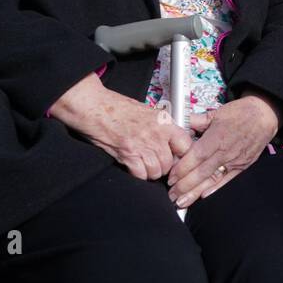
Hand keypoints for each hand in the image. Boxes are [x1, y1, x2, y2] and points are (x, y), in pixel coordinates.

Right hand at [49, 72, 192, 180]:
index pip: (186, 145)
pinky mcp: (128, 155)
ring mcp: (143, 145)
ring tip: (143, 165)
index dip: (182, 155)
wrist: (96, 107)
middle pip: (170, 163)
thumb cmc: (119, 108)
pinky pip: (141, 174)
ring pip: (156, 172)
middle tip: (155, 163)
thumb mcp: (149, 112)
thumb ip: (163, 127)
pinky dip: (138, 175)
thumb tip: (174, 141)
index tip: (176, 157)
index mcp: (164, 122)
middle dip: (163, 167)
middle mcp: (156, 135)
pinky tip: (133, 167)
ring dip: (150, 172)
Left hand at [167, 94, 280, 207]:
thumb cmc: (241, 113)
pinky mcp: (242, 166)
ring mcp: (235, 160)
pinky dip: (216, 189)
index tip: (171, 177)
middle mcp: (225, 151)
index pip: (196, 156)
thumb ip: (197, 121)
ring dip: (196, 192)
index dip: (182, 168)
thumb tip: (180, 125)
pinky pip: (228, 180)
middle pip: (202, 172)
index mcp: (217, 136)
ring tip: (182, 201)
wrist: (265, 115)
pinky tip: (204, 196)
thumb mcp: (217, 112)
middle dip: (185, 185)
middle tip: (171, 194)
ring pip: (213, 179)